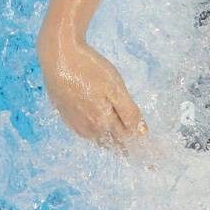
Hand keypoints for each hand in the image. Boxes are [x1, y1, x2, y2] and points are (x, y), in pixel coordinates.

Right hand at [37, 26, 146, 147]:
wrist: (58, 57)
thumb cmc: (89, 69)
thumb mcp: (115, 88)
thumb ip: (129, 112)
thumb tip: (142, 133)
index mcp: (103, 122)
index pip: (126, 139)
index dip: (138, 142)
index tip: (150, 152)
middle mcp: (88, 129)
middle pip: (111, 142)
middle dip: (124, 146)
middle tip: (138, 150)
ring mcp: (74, 123)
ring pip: (97, 138)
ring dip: (109, 141)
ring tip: (120, 142)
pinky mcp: (65, 115)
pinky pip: (85, 131)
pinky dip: (96, 132)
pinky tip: (98, 128)